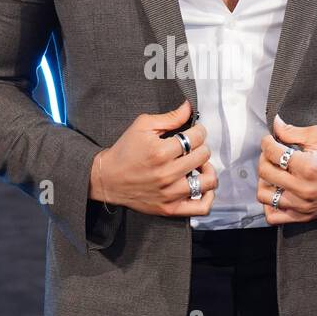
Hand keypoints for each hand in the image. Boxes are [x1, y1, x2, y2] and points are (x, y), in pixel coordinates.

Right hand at [89, 99, 216, 216]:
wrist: (107, 179)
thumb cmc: (125, 150)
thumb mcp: (142, 126)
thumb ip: (169, 117)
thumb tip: (189, 107)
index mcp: (161, 152)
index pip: (196, 137)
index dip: (199, 130)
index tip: (194, 132)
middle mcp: (167, 174)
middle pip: (203, 155)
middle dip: (201, 147)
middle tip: (193, 147)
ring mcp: (170, 193)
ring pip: (208, 181)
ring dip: (208, 169)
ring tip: (199, 166)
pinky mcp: (170, 209)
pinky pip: (201, 207)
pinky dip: (209, 197)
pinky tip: (201, 185)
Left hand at [257, 113, 316, 224]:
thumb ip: (293, 131)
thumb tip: (275, 124)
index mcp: (306, 166)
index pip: (272, 152)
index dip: (267, 142)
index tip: (270, 140)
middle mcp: (302, 189)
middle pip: (264, 172)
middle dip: (264, 158)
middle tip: (272, 153)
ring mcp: (301, 205)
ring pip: (263, 195)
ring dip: (264, 181)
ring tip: (274, 173)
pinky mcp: (303, 216)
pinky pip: (273, 216)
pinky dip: (269, 204)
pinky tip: (277, 192)